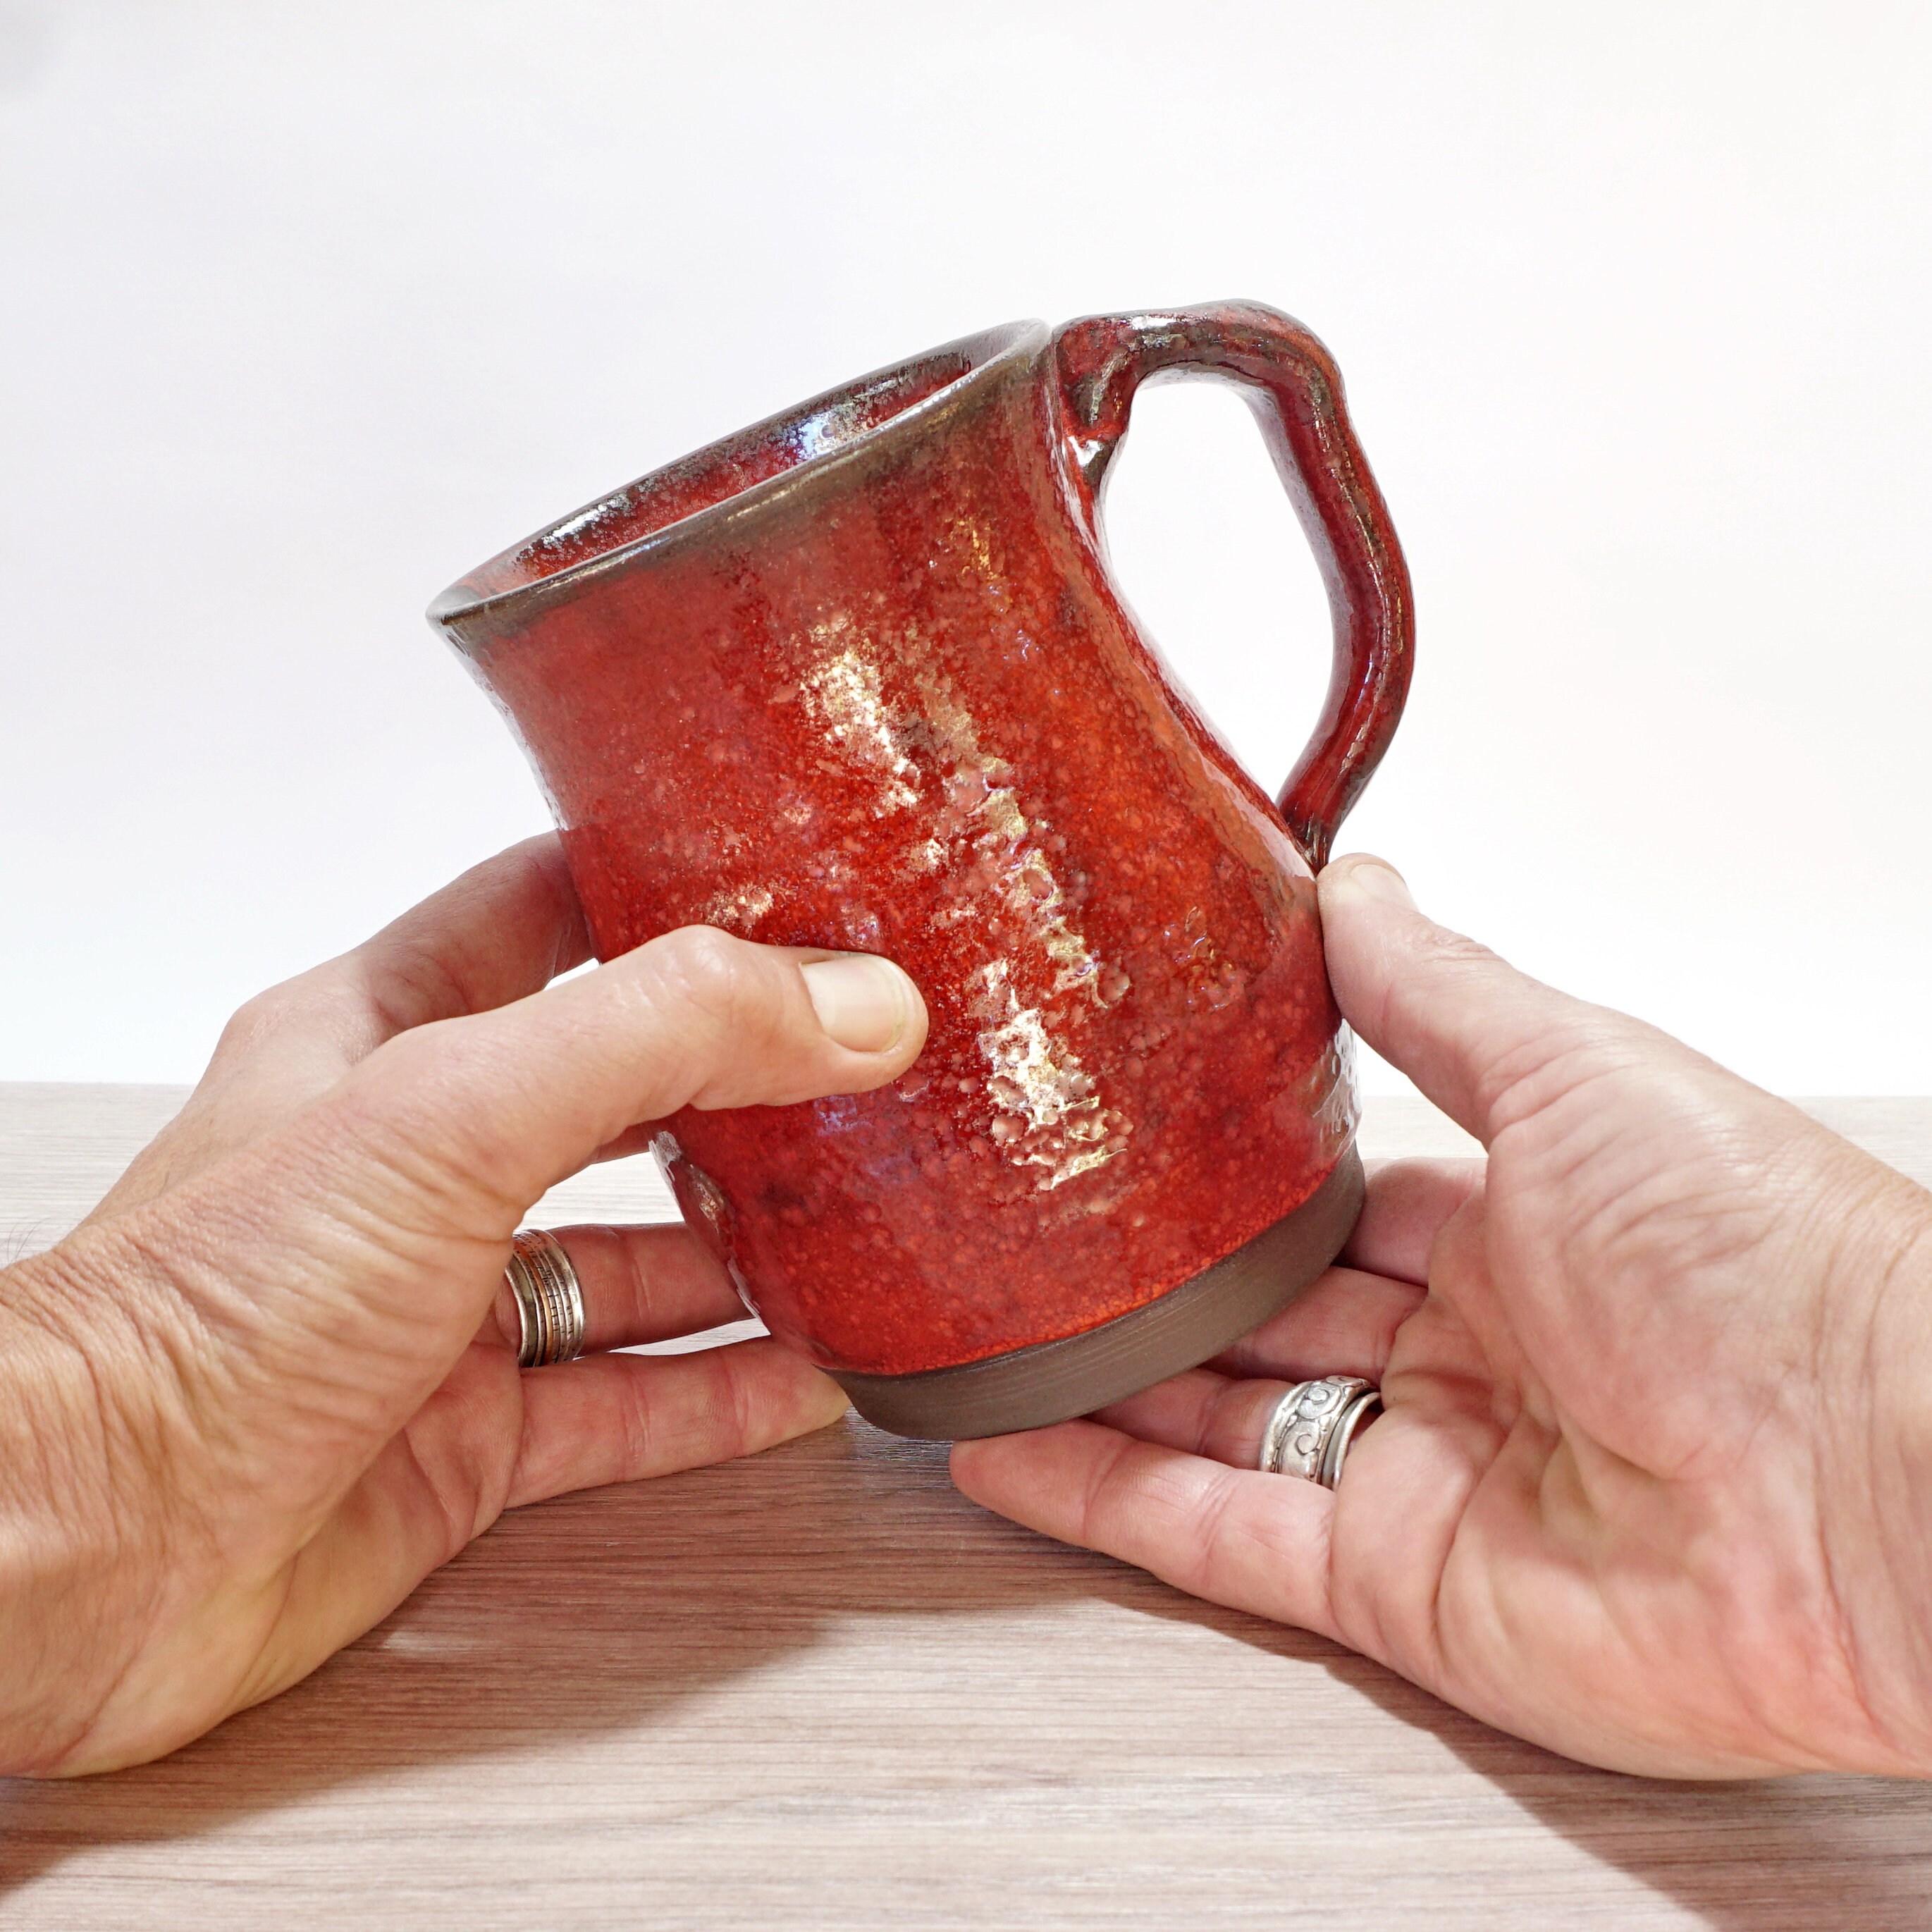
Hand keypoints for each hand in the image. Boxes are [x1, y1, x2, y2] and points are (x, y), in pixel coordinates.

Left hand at [0, 837, 924, 1776]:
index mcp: (383, 1034)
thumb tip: (847, 1001)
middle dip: (737, 1077)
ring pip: (634, 1258)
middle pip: (613, 1094)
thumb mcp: (449, 1110)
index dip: (660, 883)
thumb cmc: (202, 1309)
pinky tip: (811, 1377)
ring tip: (867, 1215)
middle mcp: (419, 1163)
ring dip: (747, 1246)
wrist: (86, 1546)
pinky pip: (628, 1402)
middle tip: (865, 1055)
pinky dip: (724, 1390)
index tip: (786, 873)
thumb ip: (658, 1035)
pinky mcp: (465, 1440)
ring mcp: (445, 1305)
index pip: (541, 914)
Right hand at [953, 855, 1931, 1776]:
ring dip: (1100, 1402)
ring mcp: (1431, 1482)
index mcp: (1520, 1235)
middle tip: (1020, 1254)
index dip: (1229, 1186)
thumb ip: (1434, 991)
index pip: (1335, 1209)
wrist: (1886, 1478)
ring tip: (978, 1355)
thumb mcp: (1576, 1070)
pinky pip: (1223, 1541)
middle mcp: (1474, 1363)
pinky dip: (1109, 1506)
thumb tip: (1352, 885)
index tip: (1120, 1148)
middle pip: (1265, 1329)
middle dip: (1148, 1298)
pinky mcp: (1404, 1596)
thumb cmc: (1771, 1258)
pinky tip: (1012, 1460)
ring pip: (1220, 1433)